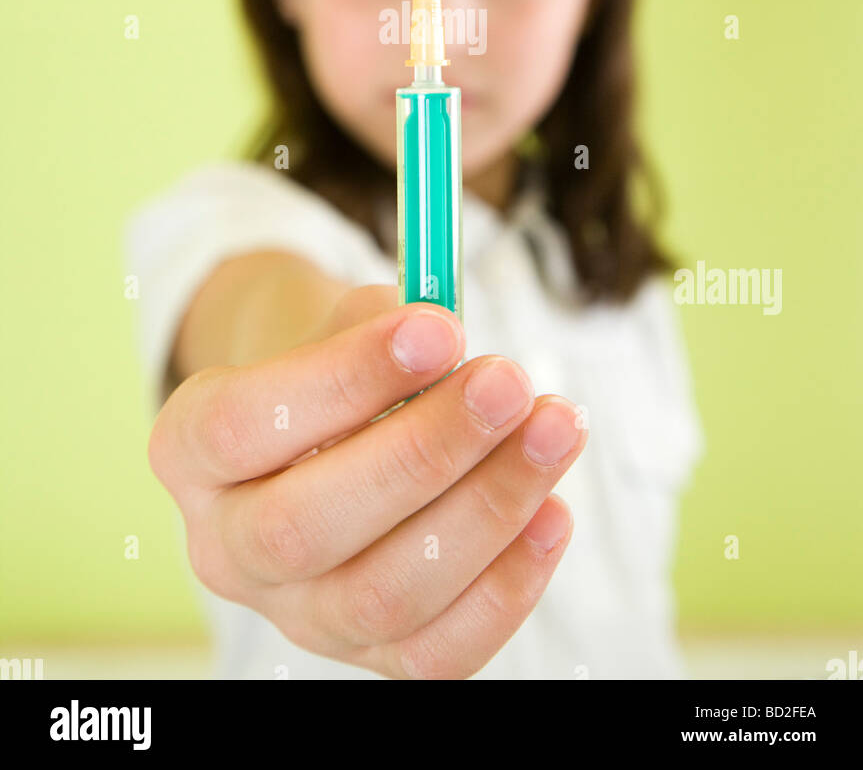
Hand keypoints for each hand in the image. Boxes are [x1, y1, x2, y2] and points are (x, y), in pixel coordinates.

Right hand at [148, 285, 587, 679]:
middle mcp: (226, 546)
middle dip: (425, 449)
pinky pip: (439, 653)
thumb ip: (379, 325)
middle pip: (306, 525)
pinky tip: (552, 510)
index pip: (244, 426)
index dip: (344, 379)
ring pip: (383, 593)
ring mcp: (296, 614)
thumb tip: (446, 346)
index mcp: (192, 448)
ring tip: (553, 427)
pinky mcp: (369, 655)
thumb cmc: (344, 369)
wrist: (337, 436)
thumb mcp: (339, 324)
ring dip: (487, 507)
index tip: (440, 328)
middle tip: (509, 380)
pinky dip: (508, 584)